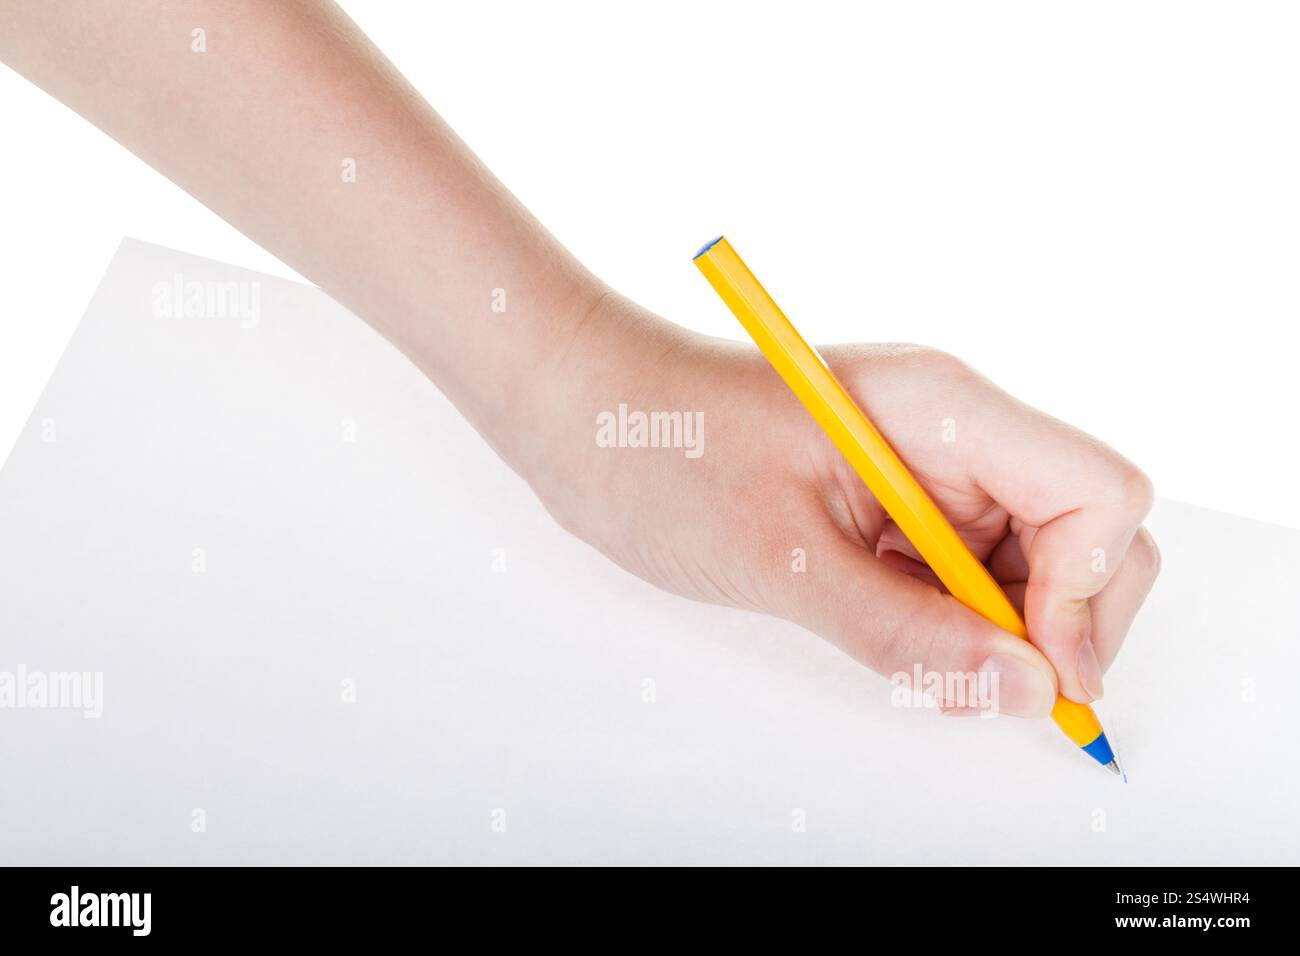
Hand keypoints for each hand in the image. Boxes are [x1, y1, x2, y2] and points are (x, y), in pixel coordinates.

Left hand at [527, 293, 1160, 717]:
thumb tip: (1024, 689)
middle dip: (1056, 621)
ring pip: (1028, 562)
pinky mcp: (894, 500)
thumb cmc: (659, 449)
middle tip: (981, 684)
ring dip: (995, 627)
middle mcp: (954, 429)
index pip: (1099, 493)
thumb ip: (906, 630)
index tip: (1031, 671)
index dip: (1087, 595)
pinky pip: (963, 570)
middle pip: (1085, 532)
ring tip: (904, 648)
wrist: (582, 410)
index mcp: (944, 406)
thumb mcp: (781, 556)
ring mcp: (927, 465)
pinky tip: (886, 629)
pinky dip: (948, 619)